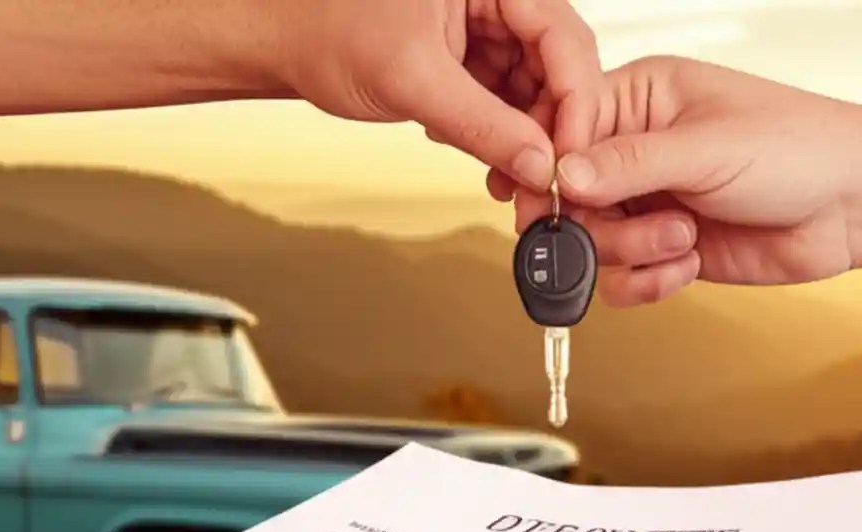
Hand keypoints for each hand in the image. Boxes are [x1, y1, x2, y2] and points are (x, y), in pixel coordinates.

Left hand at [278, 0, 601, 193]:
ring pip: (535, 86)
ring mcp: (484, 26)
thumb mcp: (412, 81)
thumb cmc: (327, 34)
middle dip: (551, 123)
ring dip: (527, 137)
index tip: (573, 151)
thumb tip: (540, 164)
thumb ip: (483, 125)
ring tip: (508, 175)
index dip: (576, 98)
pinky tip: (485, 155)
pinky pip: (506, 98)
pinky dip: (501, 133)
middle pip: (556, 63)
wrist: (286, 46)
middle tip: (545, 176)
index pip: (561, 35)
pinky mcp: (470, 56)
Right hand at [524, 56, 861, 306]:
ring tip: (682, 238)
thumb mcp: (705, 147)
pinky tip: (686, 264)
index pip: (562, 128)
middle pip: (567, 195)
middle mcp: (636, 150)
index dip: (551, 167)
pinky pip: (619, 277)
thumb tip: (562, 172)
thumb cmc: (800, 149)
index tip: (551, 198)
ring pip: (591, 241)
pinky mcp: (663, 247)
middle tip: (628, 226)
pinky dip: (647, 280)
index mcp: (640, 99)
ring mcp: (648, 201)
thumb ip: (627, 163)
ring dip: (633, 250)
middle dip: (597, 221)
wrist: (858, 207)